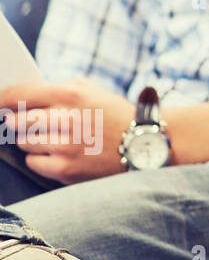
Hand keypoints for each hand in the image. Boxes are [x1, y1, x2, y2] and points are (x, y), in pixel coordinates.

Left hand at [0, 79, 133, 182]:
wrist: (143, 144)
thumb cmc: (113, 115)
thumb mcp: (91, 90)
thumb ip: (57, 90)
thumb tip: (20, 98)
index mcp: (72, 94)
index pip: (20, 95)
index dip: (2, 99)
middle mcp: (67, 119)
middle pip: (17, 121)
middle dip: (17, 122)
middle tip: (22, 123)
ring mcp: (65, 146)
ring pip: (24, 142)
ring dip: (31, 140)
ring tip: (53, 138)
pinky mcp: (66, 169)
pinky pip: (33, 162)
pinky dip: (39, 158)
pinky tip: (57, 153)